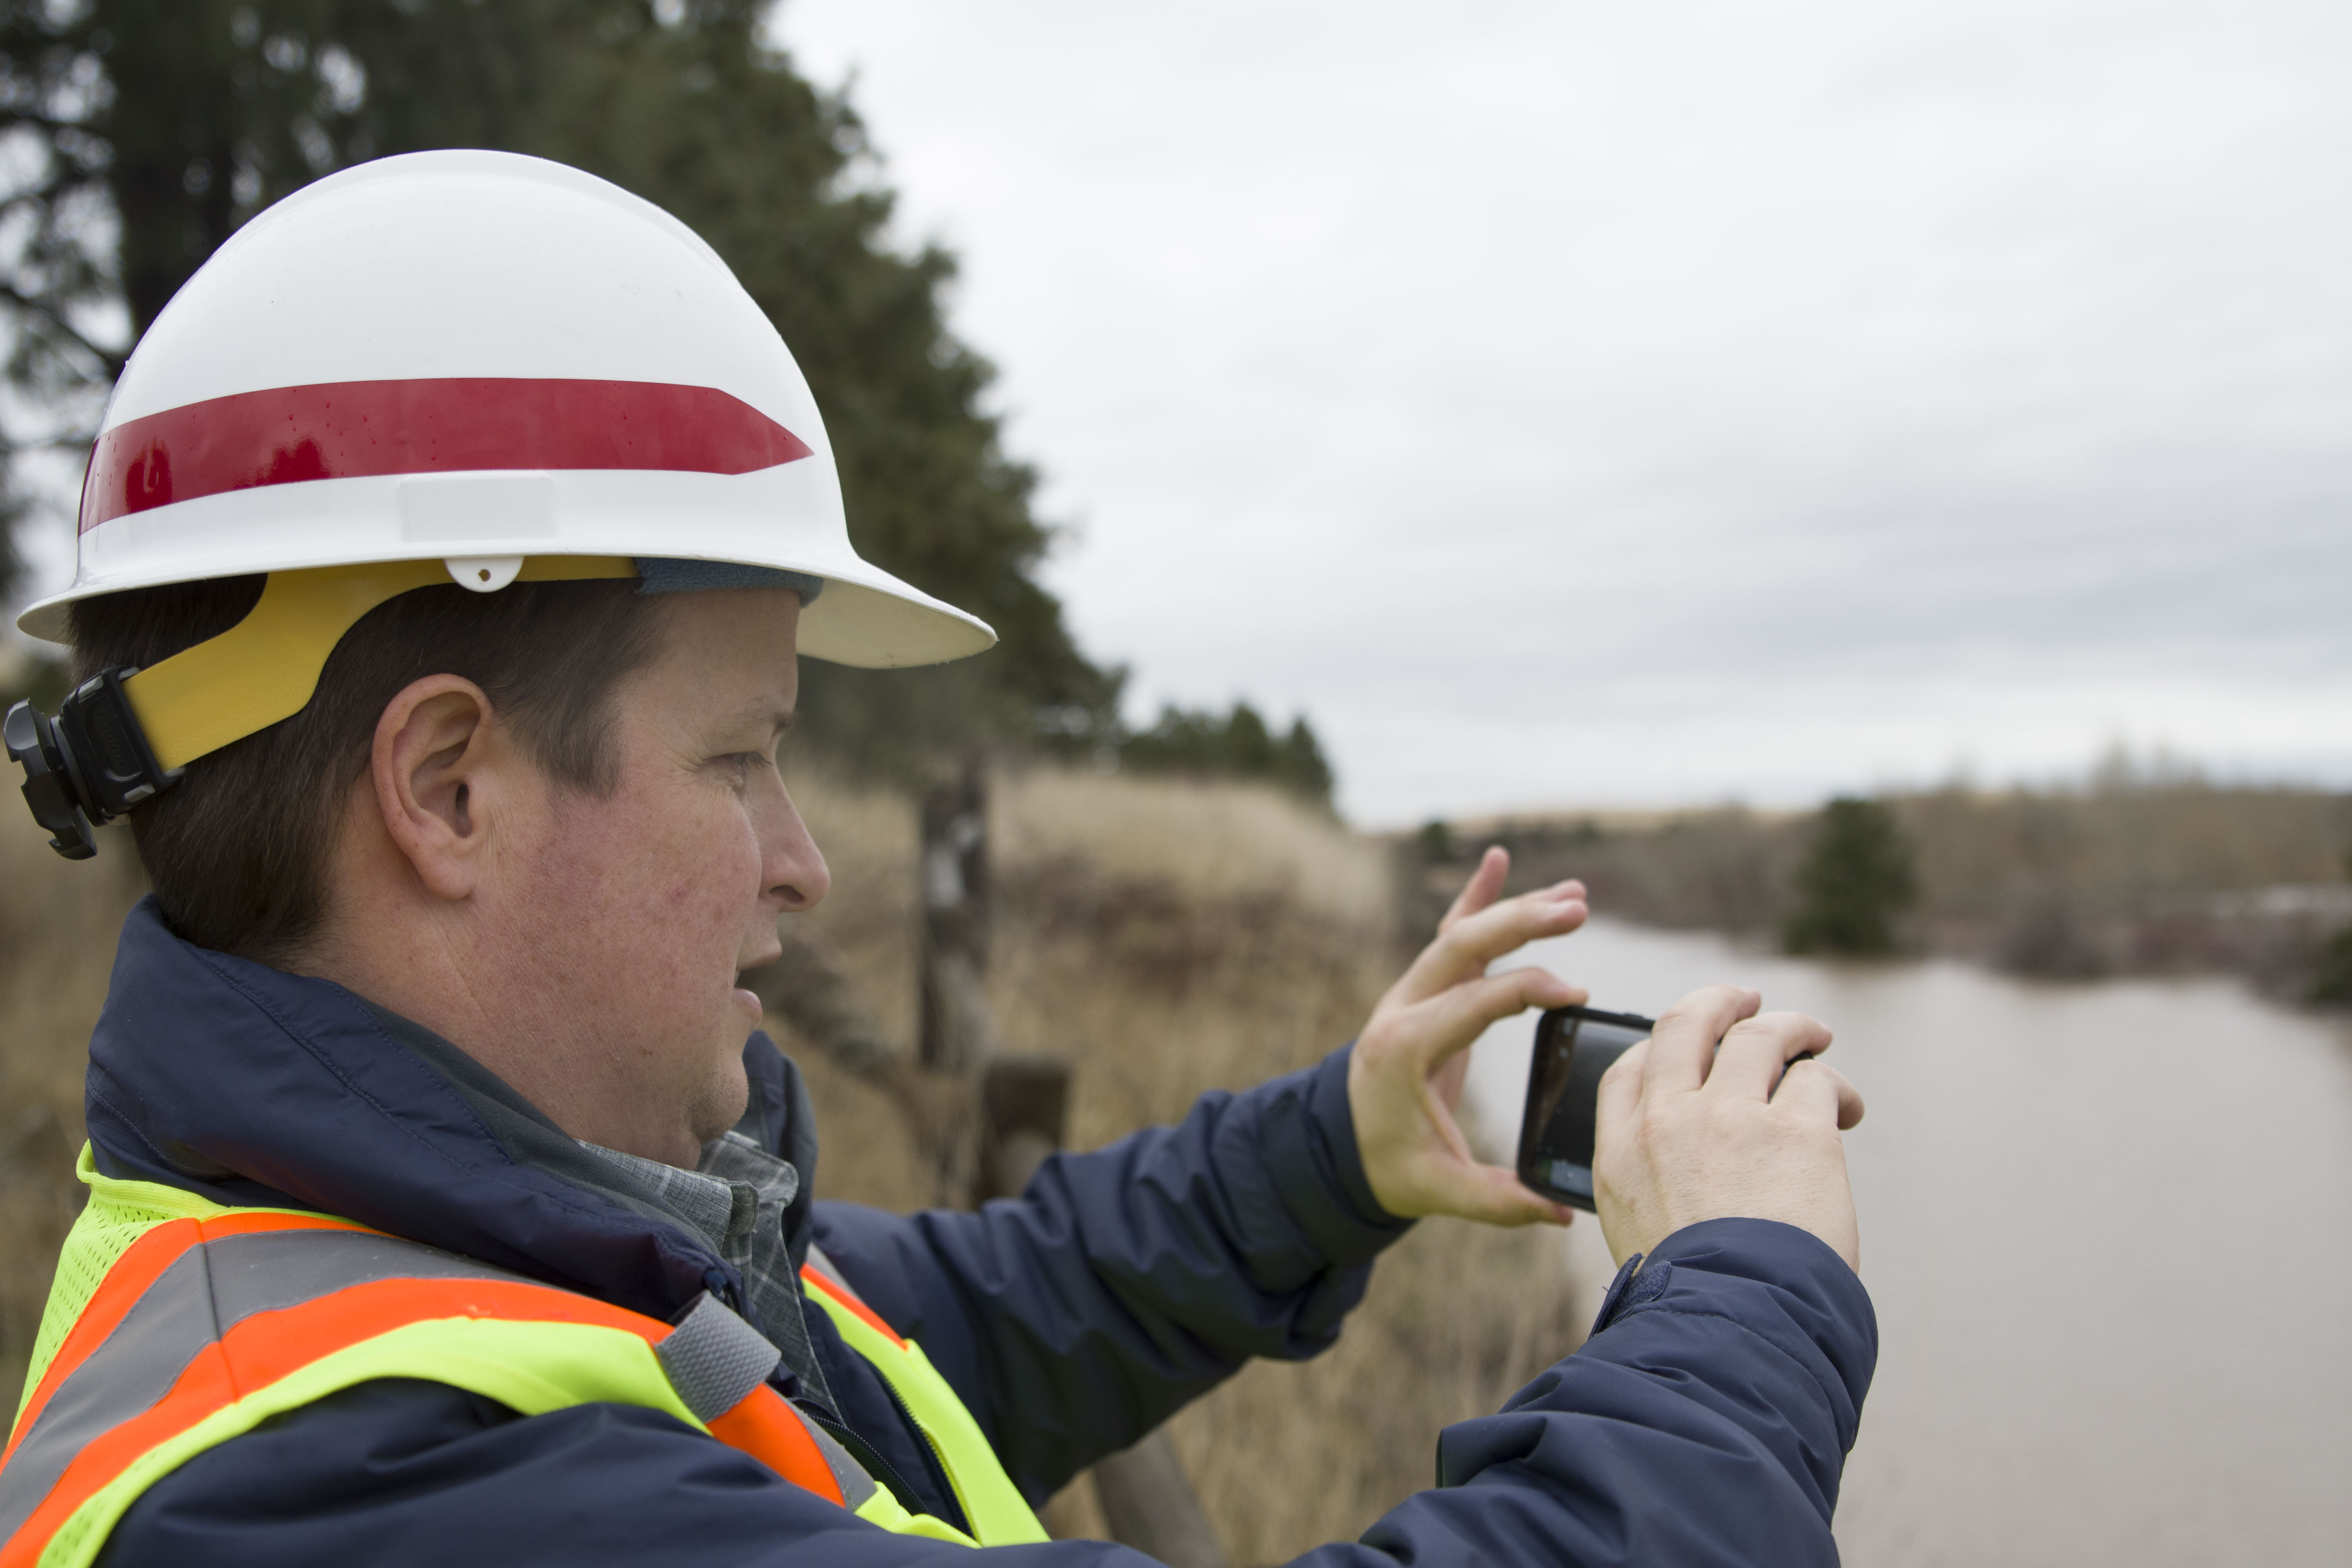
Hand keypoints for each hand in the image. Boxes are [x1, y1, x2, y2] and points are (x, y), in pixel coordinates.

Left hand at [1350, 847, 1589, 1225]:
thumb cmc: (1388, 1164)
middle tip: (1576, 910)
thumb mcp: (1436, 1190)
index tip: (1577, 993)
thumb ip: (1496, 1201)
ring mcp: (1410, 993)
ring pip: (1461, 935)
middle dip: (1519, 923)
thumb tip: (1558, 1213)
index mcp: (1404, 1048)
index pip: (1473, 1003)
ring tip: (1574, 895)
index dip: (1526, 991)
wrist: (1340, 1147)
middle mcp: (1402, 1008)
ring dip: (1513, 910)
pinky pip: (1450, 935)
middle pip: (1462, 948)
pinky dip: (1475, 898)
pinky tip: (1499, 863)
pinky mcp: (1424, 991)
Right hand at [1593, 986, 1865, 1271]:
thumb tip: (1676, 1168)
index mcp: (1620, 1152)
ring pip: (1761, 1035)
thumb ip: (1648, 1184)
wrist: (1734, 1322)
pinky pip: (1818, 1080)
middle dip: (1719, 1001)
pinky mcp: (1796, 1130)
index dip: (1658, 1046)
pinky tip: (1847, 1110)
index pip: (1628, 1068)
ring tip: (1815, 1038)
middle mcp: (1668, 1120)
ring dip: (1792, 1028)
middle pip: (1686, 1024)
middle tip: (1747, 999)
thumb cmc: (1694, 1295)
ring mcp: (1730, 1117)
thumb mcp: (1636, 1233)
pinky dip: (1835, 1086)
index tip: (1690, 1047)